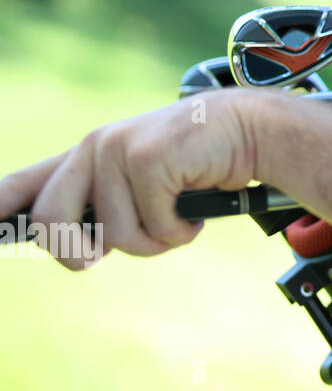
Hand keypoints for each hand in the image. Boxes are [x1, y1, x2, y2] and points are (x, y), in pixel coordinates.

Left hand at [0, 88, 262, 270]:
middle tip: (98, 259)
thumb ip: (107, 209)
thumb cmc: (201, 163)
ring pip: (114, 235)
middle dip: (77, 255)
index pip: (21, 185)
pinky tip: (197, 205)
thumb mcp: (146, 185)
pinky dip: (182, 230)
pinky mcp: (145, 158)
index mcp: (86, 156)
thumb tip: (75, 252)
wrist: (251, 130)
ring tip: (179, 218)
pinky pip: (153, 226)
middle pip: (51, 223)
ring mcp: (117, 150)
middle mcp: (93, 148)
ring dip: (156, 241)